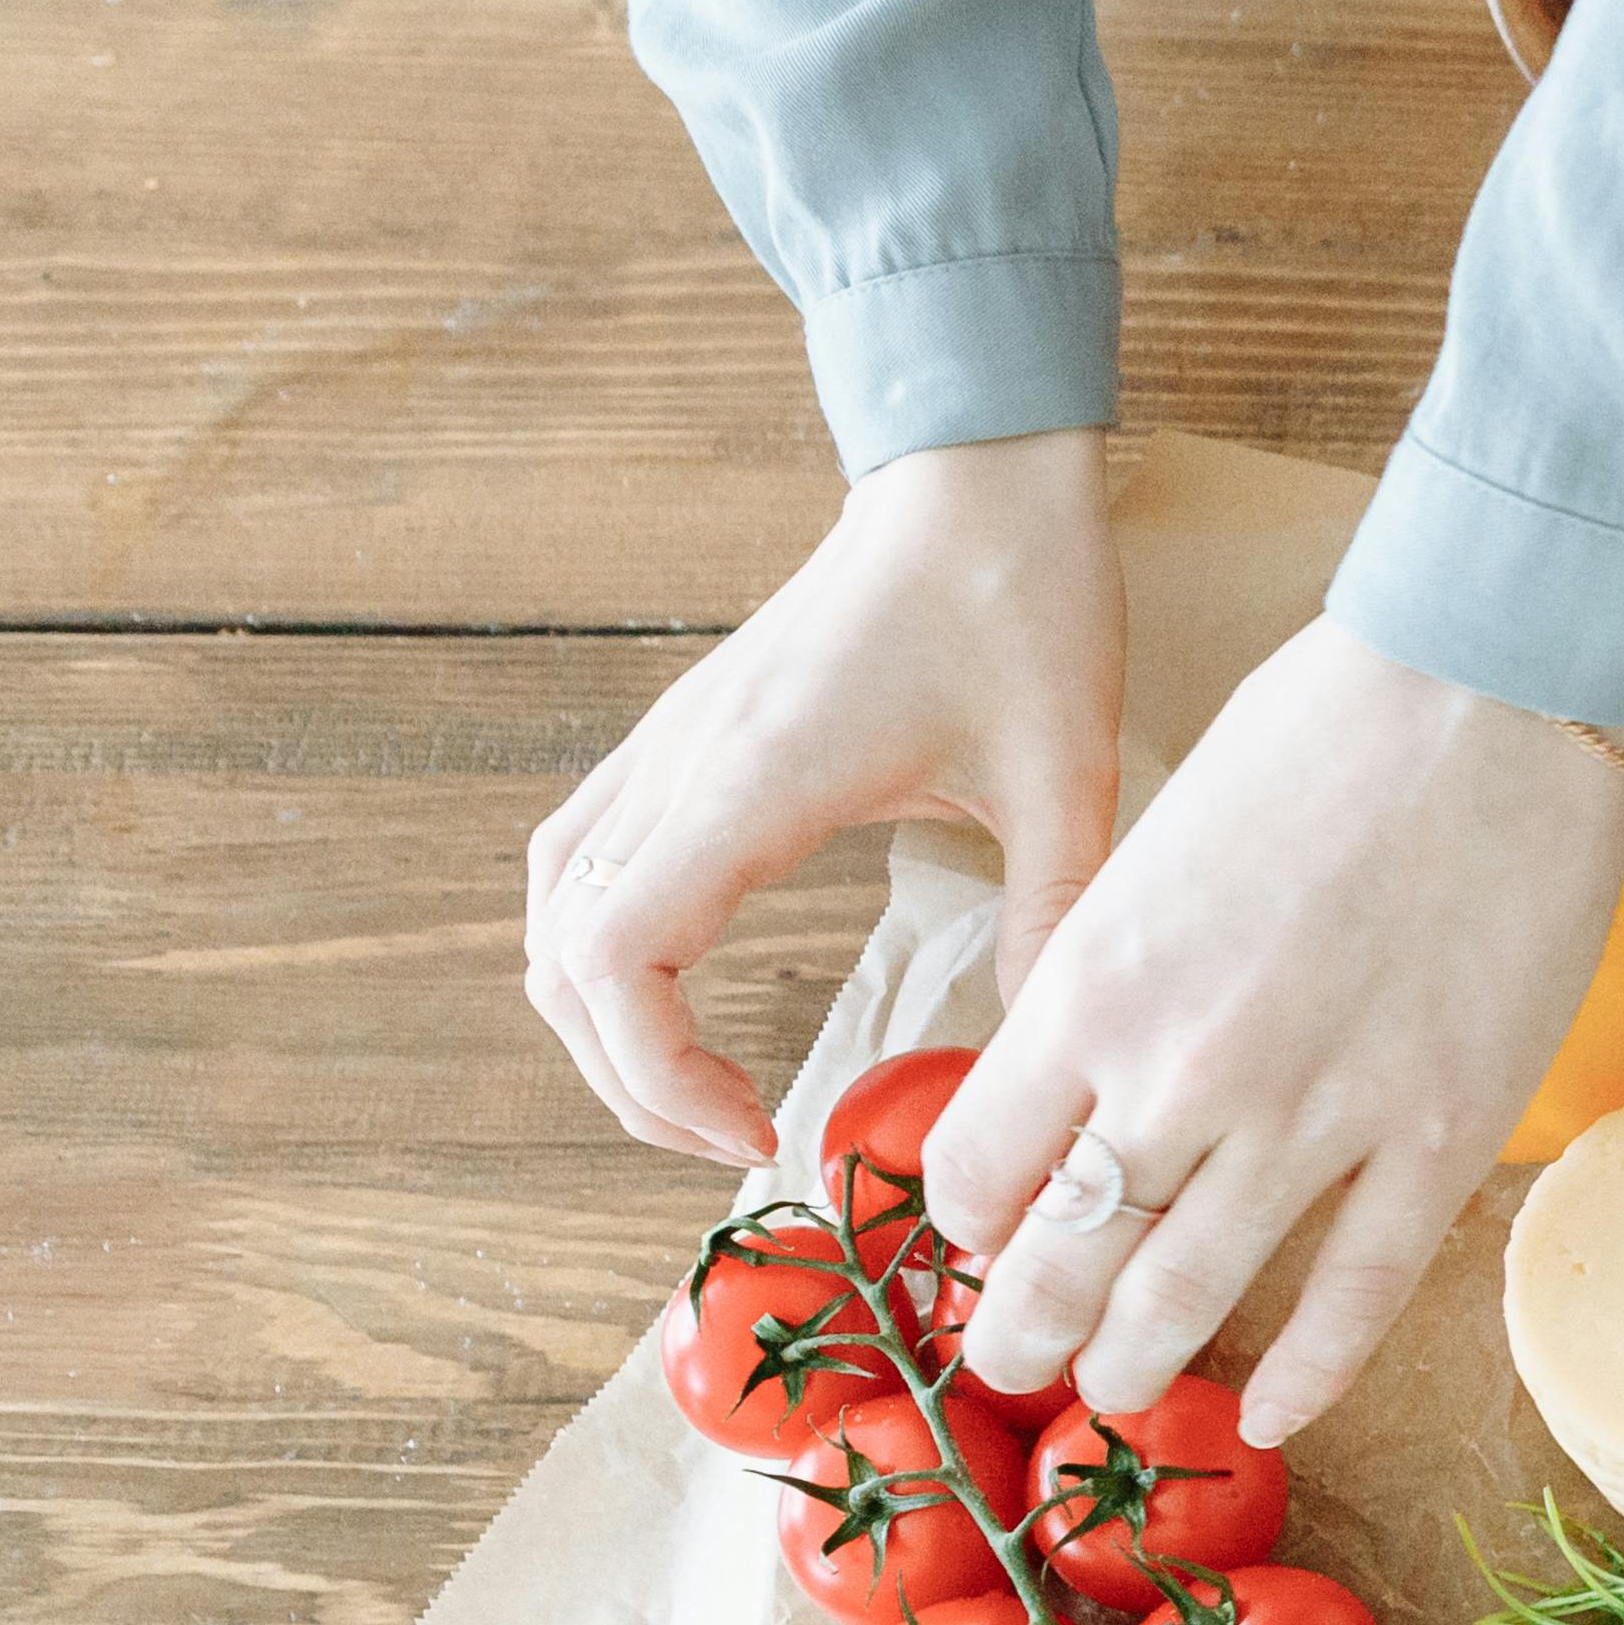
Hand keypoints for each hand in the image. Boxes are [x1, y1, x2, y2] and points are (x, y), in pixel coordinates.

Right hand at [524, 431, 1125, 1167]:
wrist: (977, 484)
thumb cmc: (1018, 604)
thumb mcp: (1066, 776)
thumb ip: (1049, 917)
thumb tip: (1042, 1052)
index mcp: (755, 779)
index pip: (619, 958)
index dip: (656, 1074)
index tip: (754, 1128)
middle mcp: (682, 764)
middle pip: (564, 960)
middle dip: (628, 1078)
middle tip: (734, 1140)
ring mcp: (670, 746)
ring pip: (557, 910)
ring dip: (602, 1019)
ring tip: (701, 1092)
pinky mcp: (686, 737)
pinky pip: (586, 857)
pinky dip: (600, 945)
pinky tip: (677, 993)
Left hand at [916, 621, 1623, 1443]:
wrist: (1491, 691)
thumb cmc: (1320, 734)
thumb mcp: (1155, 850)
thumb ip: (1111, 976)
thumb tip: (1087, 1079)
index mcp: (1092, 986)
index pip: (976, 1171)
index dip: (965, 1228)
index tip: (982, 1240)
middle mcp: (1183, 1072)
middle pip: (1061, 1262)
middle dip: (1022, 1335)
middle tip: (1016, 1363)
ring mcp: (1318, 1115)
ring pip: (1188, 1299)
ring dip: (1135, 1365)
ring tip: (1117, 1392)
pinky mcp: (1438, 1134)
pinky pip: (1355, 1293)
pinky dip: (1305, 1371)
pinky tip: (1271, 1412)